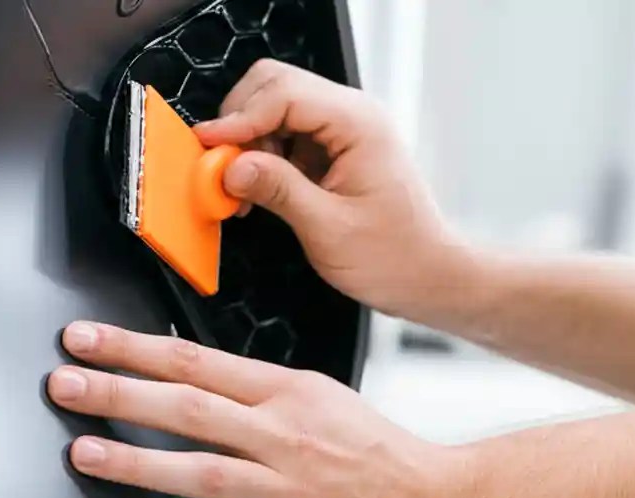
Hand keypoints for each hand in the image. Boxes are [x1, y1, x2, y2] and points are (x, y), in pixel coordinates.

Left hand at [47, 321, 479, 497]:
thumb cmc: (378, 452)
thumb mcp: (320, 396)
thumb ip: (256, 390)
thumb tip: (189, 376)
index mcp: (287, 393)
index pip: (195, 359)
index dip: (133, 348)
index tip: (86, 339)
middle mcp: (282, 436)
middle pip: (186, 406)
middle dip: (117, 392)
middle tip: (64, 384)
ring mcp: (283, 491)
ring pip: (195, 470)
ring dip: (133, 460)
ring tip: (84, 452)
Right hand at [195, 60, 472, 319]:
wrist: (427, 275)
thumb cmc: (394, 256)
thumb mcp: (328, 229)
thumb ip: (278, 191)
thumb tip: (232, 168)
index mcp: (358, 124)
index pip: (284, 93)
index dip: (239, 117)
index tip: (208, 145)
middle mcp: (351, 116)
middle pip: (275, 86)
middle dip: (240, 122)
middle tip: (222, 167)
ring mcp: (341, 130)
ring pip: (273, 108)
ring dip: (248, 143)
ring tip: (241, 189)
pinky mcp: (331, 148)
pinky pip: (282, 134)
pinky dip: (260, 157)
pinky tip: (257, 191)